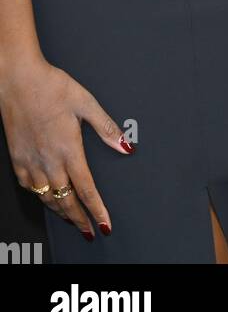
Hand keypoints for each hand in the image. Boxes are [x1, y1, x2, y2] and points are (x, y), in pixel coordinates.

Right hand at [0, 56, 132, 239]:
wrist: (18, 80)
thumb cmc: (52, 87)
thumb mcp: (86, 102)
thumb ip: (106, 127)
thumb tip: (126, 146)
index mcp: (69, 149)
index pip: (86, 189)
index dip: (97, 210)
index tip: (105, 224)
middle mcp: (48, 161)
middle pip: (66, 201)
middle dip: (80, 219)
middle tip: (90, 231)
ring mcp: (30, 162)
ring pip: (47, 197)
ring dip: (61, 212)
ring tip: (72, 219)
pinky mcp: (17, 159)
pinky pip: (29, 187)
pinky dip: (41, 197)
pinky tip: (47, 196)